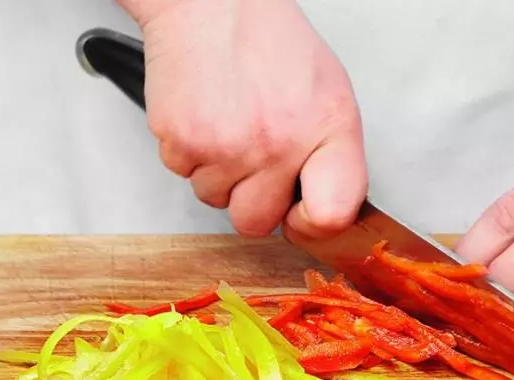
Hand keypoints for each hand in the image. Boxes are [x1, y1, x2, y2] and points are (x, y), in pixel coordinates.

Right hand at [121, 0, 367, 237]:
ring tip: (230, 122)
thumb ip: (331, 157)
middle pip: (256, 222)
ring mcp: (227, 148)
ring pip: (215, 200)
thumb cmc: (272, 45)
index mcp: (327, 130)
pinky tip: (207, 115)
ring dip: (219, 173)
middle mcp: (278, 145)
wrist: (214, 5)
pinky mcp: (182, 143)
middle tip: (254, 155)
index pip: (332, 214)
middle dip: (253, 199)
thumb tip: (321, 209)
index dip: (313, 224)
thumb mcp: (330, 97)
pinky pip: (183, 175)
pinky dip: (190, 152)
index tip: (301, 214)